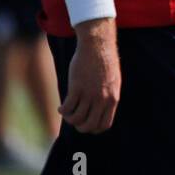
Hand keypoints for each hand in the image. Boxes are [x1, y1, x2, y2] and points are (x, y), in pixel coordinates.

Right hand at [60, 18, 120, 133]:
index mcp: (113, 99)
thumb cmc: (105, 62)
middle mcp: (102, 99)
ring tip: (67, 112)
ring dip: (69, 119)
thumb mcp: (113, 82)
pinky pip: (67, 107)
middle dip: (80, 127)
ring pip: (76, 118)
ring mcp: (89, 94)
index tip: (86, 123)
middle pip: (89, 125)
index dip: (94, 128)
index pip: (104, 124)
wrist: (98, 46)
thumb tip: (100, 110)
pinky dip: (62, 111)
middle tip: (75, 120)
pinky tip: (61, 107)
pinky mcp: (77, 87)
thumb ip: (108, 96)